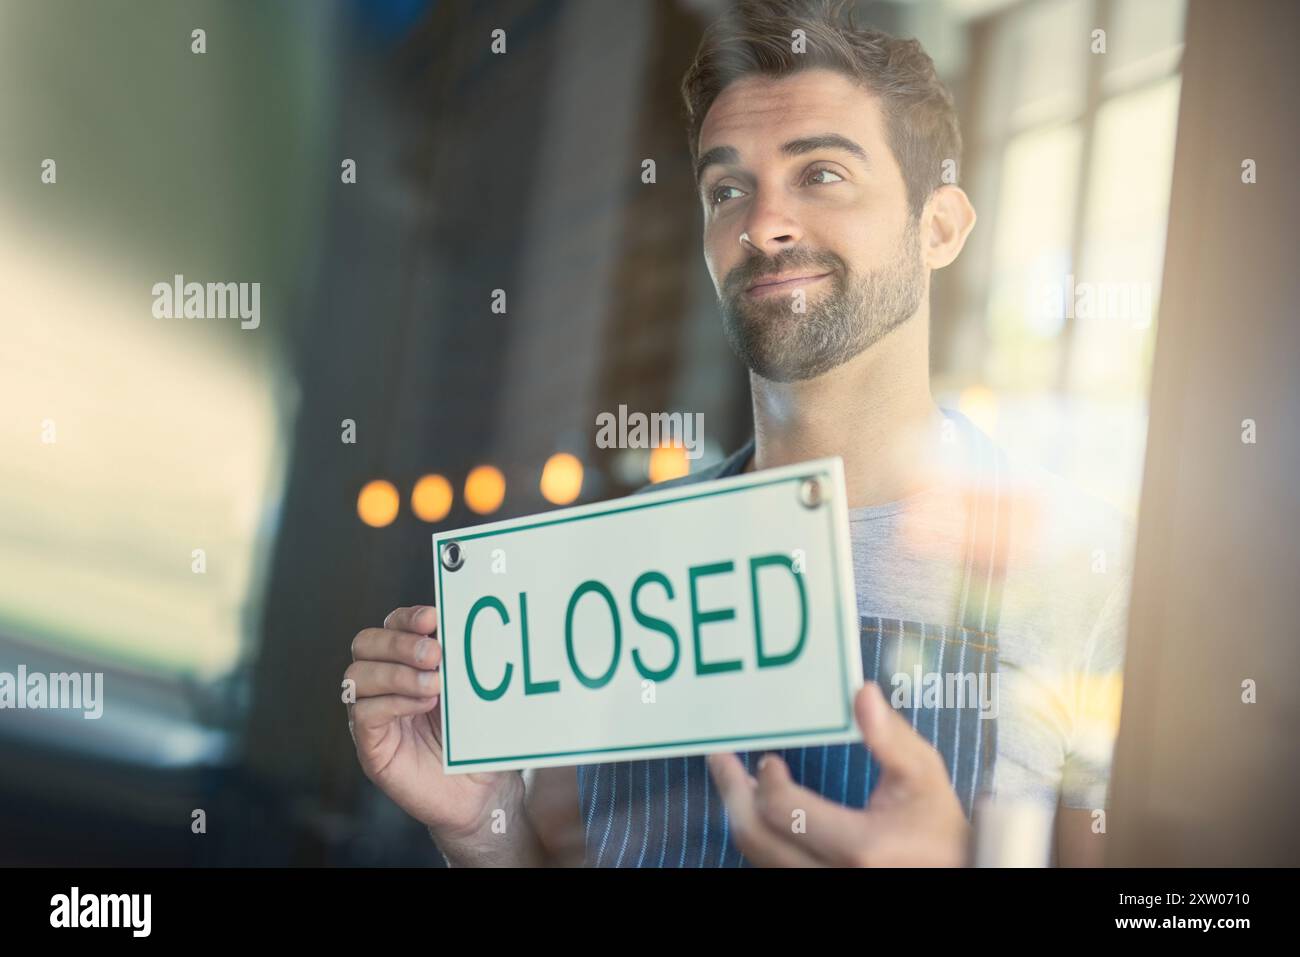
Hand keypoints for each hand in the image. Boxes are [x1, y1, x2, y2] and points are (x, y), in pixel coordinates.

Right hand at [345, 605, 521, 841]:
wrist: (483, 790)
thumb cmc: (479, 735)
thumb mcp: (472, 690)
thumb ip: (462, 659)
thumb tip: (461, 624)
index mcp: (407, 662)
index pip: (391, 625)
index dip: (407, 618)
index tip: (433, 617)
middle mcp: (383, 684)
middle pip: (365, 643)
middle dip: (399, 642)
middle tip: (434, 653)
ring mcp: (373, 715)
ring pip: (357, 676)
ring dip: (397, 674)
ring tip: (434, 685)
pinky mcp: (372, 746)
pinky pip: (363, 714)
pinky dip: (392, 703)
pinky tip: (423, 705)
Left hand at [706, 681, 971, 866]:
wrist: (955, 871)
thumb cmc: (938, 826)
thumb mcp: (924, 776)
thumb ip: (892, 738)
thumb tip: (862, 694)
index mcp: (860, 848)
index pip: (786, 813)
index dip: (768, 782)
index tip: (769, 759)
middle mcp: (833, 876)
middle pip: (757, 838)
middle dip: (733, 794)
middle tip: (721, 759)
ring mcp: (822, 886)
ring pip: (758, 856)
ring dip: (741, 815)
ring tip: (731, 779)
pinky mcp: (819, 888)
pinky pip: (771, 865)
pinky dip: (759, 836)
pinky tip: (757, 809)